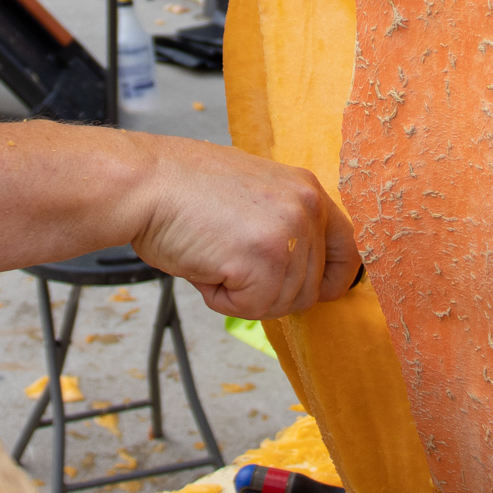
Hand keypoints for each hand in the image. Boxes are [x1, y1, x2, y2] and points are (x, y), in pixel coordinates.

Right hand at [124, 132, 360, 319]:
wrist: (145, 182)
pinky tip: (205, 265)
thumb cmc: (183, 188)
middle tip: (229, 259)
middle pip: (310, 289)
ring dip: (242, 294)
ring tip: (214, 254)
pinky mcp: (263, 263)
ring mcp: (288, 236)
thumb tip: (298, 270)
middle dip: (269, 290)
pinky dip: (223, 299)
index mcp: (308, 189)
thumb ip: (284, 224)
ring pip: (281, 303)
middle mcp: (307, 209)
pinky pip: (252, 309)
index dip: (331, 280)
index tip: (316, 292)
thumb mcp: (254, 194)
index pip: (347, 249)